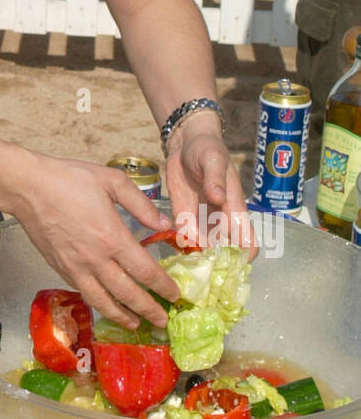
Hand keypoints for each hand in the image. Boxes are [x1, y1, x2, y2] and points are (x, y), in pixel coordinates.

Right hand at [5, 152, 184, 330]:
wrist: (27, 187)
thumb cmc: (69, 179)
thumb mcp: (112, 180)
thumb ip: (141, 204)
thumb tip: (164, 222)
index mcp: (113, 238)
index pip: (145, 271)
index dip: (163, 286)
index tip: (175, 295)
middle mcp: (96, 260)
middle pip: (128, 294)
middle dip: (148, 310)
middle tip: (162, 321)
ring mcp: (75, 268)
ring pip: (103, 302)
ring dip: (122, 317)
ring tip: (135, 325)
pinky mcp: (60, 269)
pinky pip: (83, 293)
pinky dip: (98, 304)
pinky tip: (106, 304)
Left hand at [164, 114, 257, 258]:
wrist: (185, 143)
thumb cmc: (207, 149)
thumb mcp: (212, 159)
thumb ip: (215, 178)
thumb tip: (218, 198)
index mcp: (234, 210)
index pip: (247, 242)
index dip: (243, 258)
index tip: (231, 268)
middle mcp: (219, 221)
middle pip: (223, 254)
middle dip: (215, 266)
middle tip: (201, 274)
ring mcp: (200, 221)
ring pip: (202, 250)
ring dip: (195, 260)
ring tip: (184, 269)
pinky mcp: (181, 217)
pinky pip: (182, 238)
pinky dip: (179, 248)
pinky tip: (171, 253)